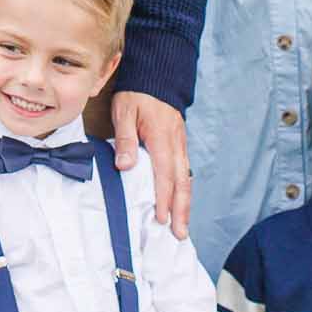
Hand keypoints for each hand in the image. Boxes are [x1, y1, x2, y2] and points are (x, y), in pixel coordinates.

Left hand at [113, 91, 190, 236]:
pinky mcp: (179, 144)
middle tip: (179, 234)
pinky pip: (184, 171)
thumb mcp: (125, 112)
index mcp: (162, 139)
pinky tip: (181, 203)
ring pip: (186, 179)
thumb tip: (126, 165)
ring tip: (182, 226)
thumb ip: (126, 139)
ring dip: (185, 204)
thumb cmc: (137, 95)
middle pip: (182, 183)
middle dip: (181, 210)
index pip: (164, 175)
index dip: (164, 198)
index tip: (161, 219)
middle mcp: (176, 145)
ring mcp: (180, 145)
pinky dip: (184, 191)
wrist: (156, 77)